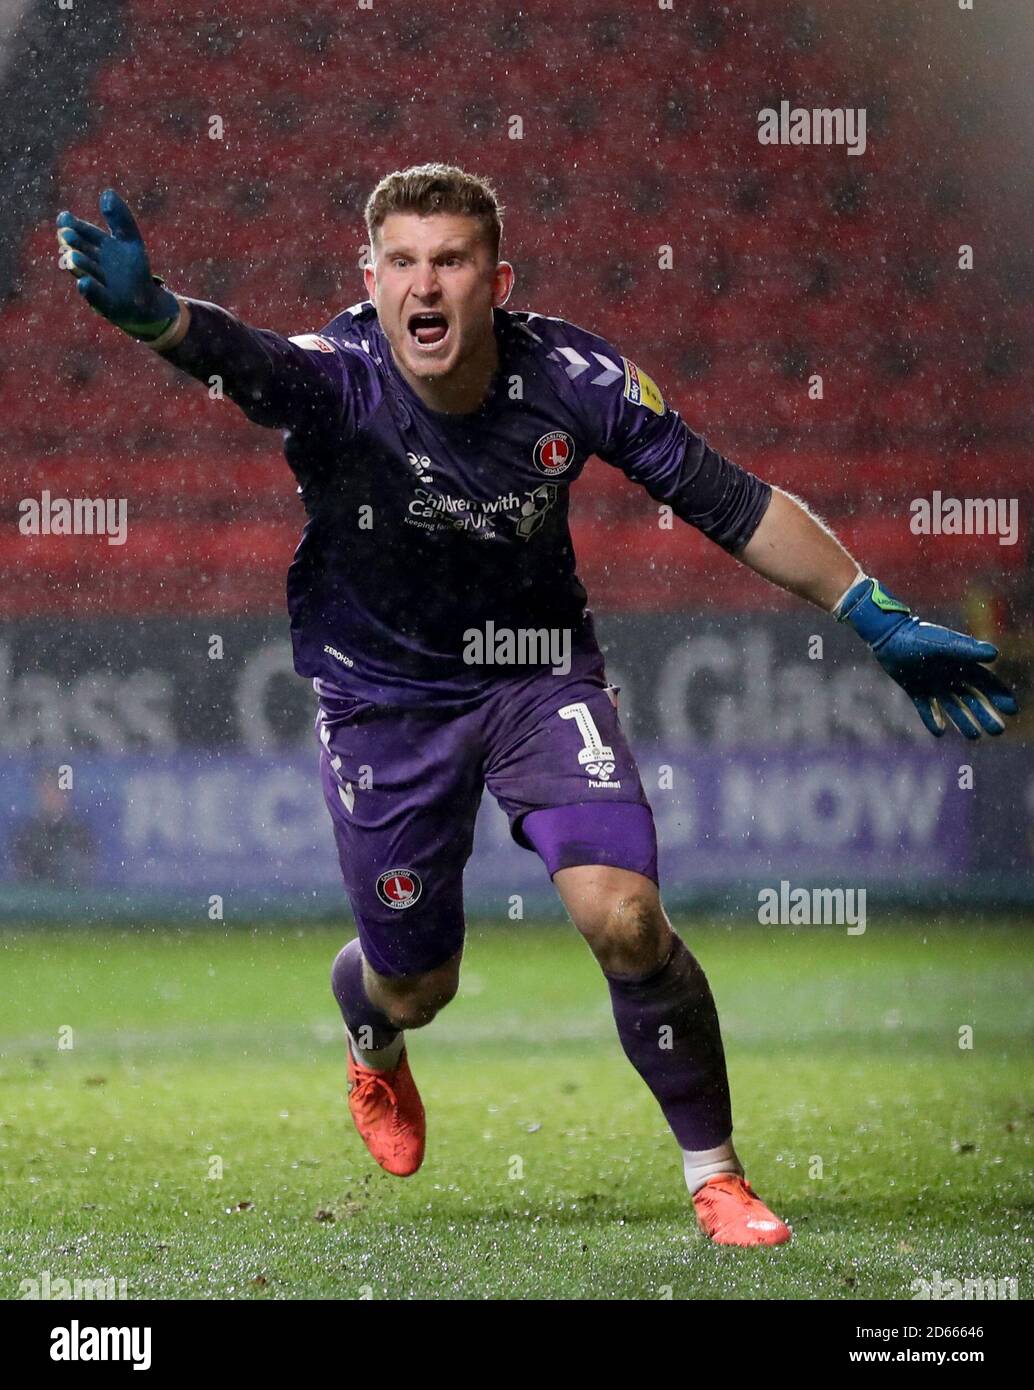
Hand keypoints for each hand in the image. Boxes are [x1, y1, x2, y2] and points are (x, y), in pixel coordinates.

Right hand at [56, 188, 179, 340]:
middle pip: (80, 250)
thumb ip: (120, 219)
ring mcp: (98, 284)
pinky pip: (96, 297)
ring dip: (79, 263)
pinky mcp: (105, 304)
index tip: (64, 217)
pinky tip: (84, 283)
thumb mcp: (131, 241)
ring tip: (74, 256)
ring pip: (85, 271)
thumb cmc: (134, 271)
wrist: (145, 303)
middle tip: (66, 234)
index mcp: (98, 247)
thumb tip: (107, 192)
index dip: (73, 225)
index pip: (83, 233)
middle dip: (73, 243)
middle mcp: (93, 264)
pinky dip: (90, 290)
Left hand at [835, 577, 1017, 738]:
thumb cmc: (919, 637)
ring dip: (964, 721)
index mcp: (962, 663)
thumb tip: (995, 655)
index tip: (1012, 711)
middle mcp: (951, 676)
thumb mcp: (945, 644)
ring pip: (953, 706)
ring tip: (975, 736)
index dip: (1000, 696)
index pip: (987, 682)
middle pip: (973, 699)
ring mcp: (933, 684)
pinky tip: (940, 731)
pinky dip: (933, 719)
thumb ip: (967, 650)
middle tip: (998, 731)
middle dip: (986, 714)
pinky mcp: (916, 690)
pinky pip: (927, 708)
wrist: (889, 636)